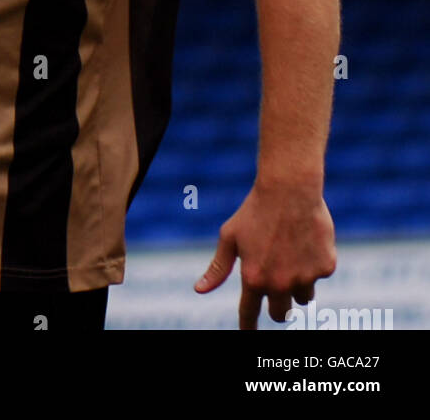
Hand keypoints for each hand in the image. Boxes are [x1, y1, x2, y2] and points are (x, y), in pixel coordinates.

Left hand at [194, 182, 336, 328]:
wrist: (289, 188)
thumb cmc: (254, 210)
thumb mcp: (229, 237)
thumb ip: (218, 268)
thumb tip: (199, 290)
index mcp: (254, 278)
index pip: (250, 314)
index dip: (248, 327)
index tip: (248, 335)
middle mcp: (280, 284)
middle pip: (280, 314)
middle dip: (277, 305)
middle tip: (275, 282)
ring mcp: (305, 277)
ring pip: (302, 297)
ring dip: (296, 283)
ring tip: (289, 252)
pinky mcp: (325, 268)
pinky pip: (319, 275)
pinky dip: (313, 263)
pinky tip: (305, 239)